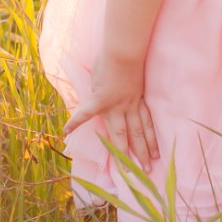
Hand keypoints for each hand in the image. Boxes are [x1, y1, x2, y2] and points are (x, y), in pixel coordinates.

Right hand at [65, 54, 159, 171]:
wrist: (125, 50)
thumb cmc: (131, 53)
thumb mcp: (136, 71)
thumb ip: (131, 82)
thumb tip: (129, 84)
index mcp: (137, 99)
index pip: (145, 124)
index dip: (150, 140)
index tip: (155, 155)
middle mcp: (128, 106)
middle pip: (136, 133)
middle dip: (142, 152)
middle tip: (148, 170)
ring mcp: (114, 105)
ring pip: (121, 133)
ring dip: (124, 152)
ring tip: (126, 171)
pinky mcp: (100, 100)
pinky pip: (87, 113)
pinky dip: (76, 122)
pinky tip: (66, 132)